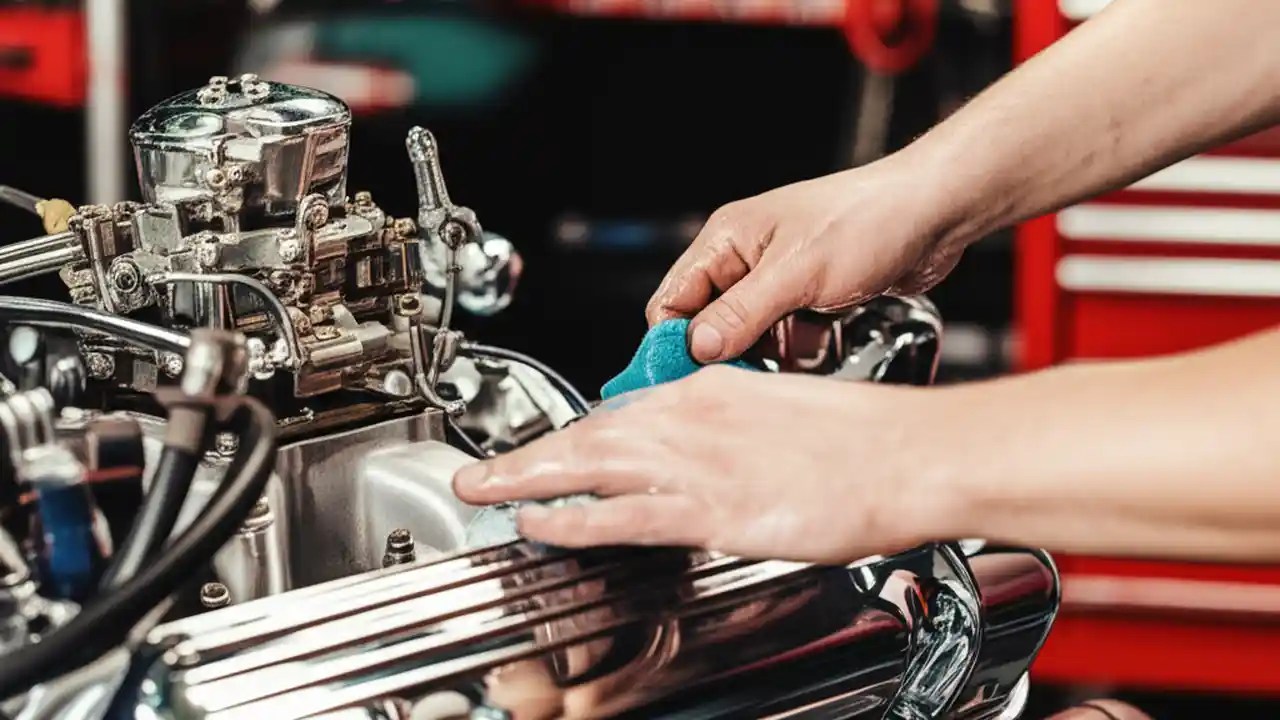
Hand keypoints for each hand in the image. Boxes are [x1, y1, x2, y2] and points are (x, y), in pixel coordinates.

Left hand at [452, 366, 959, 564]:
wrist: (907, 453)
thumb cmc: (862, 435)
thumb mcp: (784, 409)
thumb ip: (732, 427)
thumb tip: (705, 446)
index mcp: (710, 389)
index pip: (622, 411)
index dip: (576, 436)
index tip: (550, 450)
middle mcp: (690, 419)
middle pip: (587, 436)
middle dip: (526, 455)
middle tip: (480, 470)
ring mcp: (695, 465)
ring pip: (587, 470)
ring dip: (528, 482)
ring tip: (487, 492)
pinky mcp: (709, 511)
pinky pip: (620, 516)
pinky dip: (572, 520)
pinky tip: (542, 524)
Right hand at [648, 158, 965, 363]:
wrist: (935, 212)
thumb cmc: (869, 220)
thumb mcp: (797, 273)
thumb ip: (742, 312)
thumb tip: (696, 346)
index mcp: (727, 240)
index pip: (672, 299)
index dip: (673, 342)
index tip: (685, 381)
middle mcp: (745, 258)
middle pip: (706, 322)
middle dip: (721, 355)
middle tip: (740, 386)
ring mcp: (777, 278)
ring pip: (745, 334)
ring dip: (760, 357)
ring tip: (784, 369)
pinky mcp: (807, 295)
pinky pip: (781, 335)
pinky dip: (790, 352)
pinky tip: (812, 358)